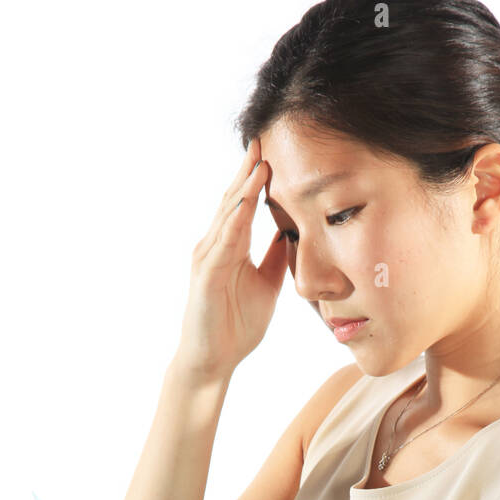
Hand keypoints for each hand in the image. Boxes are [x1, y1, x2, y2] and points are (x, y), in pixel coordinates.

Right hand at [174, 135, 288, 383]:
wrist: (214, 361)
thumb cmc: (236, 326)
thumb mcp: (267, 285)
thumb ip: (276, 258)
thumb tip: (293, 232)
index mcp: (232, 246)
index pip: (246, 203)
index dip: (259, 178)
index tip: (276, 151)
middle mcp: (216, 245)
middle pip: (233, 199)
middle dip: (248, 170)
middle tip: (264, 139)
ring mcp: (208, 257)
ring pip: (226, 214)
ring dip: (243, 187)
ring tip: (259, 161)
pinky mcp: (206, 275)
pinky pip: (222, 242)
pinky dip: (234, 220)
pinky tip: (246, 202)